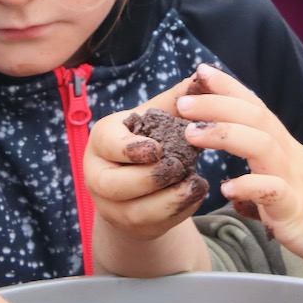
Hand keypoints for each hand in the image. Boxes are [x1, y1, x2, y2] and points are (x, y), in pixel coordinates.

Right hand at [84, 75, 208, 241]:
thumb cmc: (149, 141)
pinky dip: (179, 211)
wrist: (141, 184)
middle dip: (150, 177)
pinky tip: (196, 194)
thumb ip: (178, 99)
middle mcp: (98, 177)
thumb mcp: (158, 118)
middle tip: (179, 166)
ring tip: (195, 182)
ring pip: (136, 211)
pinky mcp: (133, 227)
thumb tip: (204, 74)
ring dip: (169, 198)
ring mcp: (113, 207)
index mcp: (101, 142)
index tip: (156, 148)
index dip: (130, 149)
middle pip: (116, 185)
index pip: (107, 145)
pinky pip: (156, 225)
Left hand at [176, 64, 302, 271]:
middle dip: (216, 105)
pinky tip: (229, 189)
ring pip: (261, 146)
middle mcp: (290, 159)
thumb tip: (246, 186)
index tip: (200, 71)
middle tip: (181, 100)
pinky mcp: (300, 212)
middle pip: (254, 118)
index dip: (228, 89)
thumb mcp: (301, 187)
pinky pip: (274, 194)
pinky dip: (251, 186)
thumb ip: (273, 180)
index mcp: (288, 152)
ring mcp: (295, 183)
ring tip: (192, 134)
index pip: (256, 109)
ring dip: (225, 135)